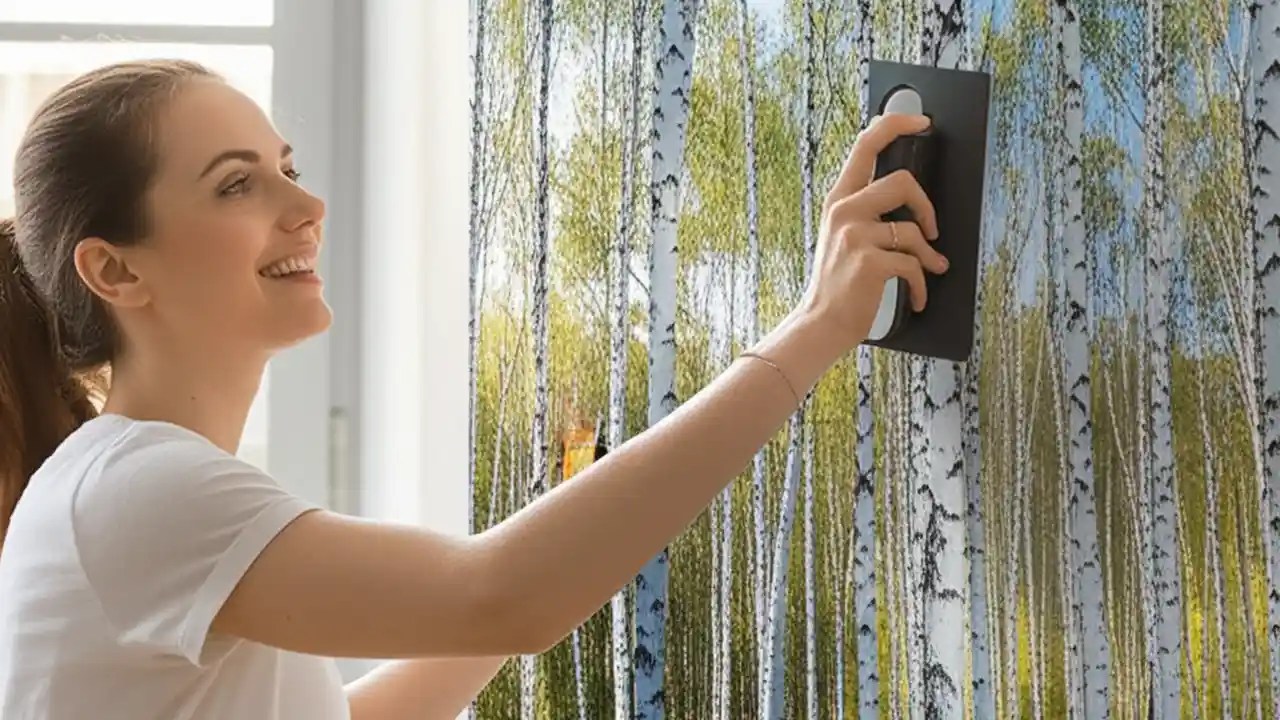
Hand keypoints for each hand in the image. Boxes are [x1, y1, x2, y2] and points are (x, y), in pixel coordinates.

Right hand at [796, 112, 947, 351]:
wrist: (821, 322)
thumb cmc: (837, 283)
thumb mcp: (842, 236)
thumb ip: (866, 210)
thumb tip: (907, 195)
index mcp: (838, 199)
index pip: (865, 145)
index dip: (895, 124)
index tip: (920, 121)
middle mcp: (844, 211)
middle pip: (903, 181)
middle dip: (927, 208)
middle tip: (931, 230)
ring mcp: (855, 236)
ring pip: (913, 229)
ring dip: (927, 255)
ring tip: (928, 269)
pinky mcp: (869, 262)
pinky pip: (914, 264)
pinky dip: (921, 284)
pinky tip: (917, 296)